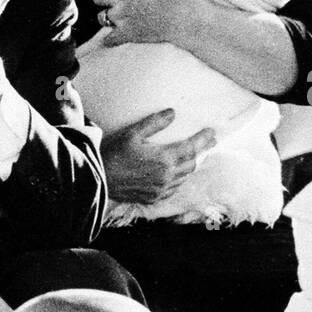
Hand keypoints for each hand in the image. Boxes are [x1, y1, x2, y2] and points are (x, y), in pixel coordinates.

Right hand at [102, 110, 216, 203]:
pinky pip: (174, 189)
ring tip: (195, 157)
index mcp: (164, 159)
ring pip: (184, 177)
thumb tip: (172, 113)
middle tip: (209, 143)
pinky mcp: (153, 198)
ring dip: (191, 166)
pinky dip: (180, 179)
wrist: (99, 180)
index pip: (191, 148)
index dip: (203, 139)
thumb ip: (154, 123)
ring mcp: (161, 189)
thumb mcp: (132, 134)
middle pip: (192, 164)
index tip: (212, 132)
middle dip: (202, 152)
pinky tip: (177, 175)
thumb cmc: (114, 155)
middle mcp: (166, 176)